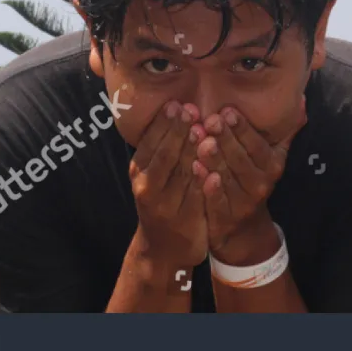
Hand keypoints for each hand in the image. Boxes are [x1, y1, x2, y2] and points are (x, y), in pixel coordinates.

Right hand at [130, 101, 207, 269]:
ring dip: (191, 153)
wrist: (163, 247)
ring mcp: (165, 205)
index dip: (165, 123)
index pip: (150, 142)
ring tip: (203, 133)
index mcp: (139, 170)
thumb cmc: (163, 199)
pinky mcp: (184, 220)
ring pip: (180, 175)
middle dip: (179, 131)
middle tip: (192, 109)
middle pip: (165, 155)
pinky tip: (211, 173)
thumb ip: (164, 145)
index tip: (178, 103)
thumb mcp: (154, 173)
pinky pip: (195, 199)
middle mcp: (147, 187)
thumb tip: (177, 106)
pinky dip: (202, 185)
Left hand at [193, 97, 306, 259]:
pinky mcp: (224, 219)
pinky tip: (195, 167)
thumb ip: (284, 131)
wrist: (246, 230)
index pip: (258, 146)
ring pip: (227, 177)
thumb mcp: (273, 157)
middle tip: (210, 120)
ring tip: (201, 140)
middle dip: (226, 139)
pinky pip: (215, 200)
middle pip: (241, 159)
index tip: (228, 111)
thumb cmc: (255, 181)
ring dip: (214, 159)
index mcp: (271, 167)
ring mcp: (242, 203)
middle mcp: (260, 185)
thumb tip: (300, 99)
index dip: (243, 129)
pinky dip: (206, 184)